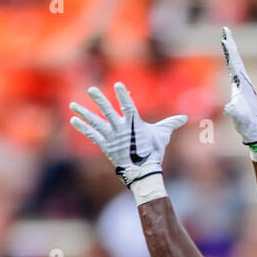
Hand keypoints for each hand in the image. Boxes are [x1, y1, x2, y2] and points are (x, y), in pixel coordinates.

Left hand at [69, 82, 185, 192]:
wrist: (143, 172)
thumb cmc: (153, 152)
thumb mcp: (162, 135)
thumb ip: (171, 123)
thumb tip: (183, 118)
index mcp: (135, 124)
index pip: (129, 106)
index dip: (124, 95)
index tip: (118, 85)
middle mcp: (121, 129)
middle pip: (108, 111)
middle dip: (99, 100)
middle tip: (91, 89)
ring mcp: (112, 138)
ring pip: (96, 122)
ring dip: (84, 112)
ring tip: (73, 104)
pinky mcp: (106, 146)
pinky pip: (92, 135)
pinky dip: (83, 128)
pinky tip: (74, 120)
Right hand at [221, 27, 256, 157]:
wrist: (255, 128)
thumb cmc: (246, 123)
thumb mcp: (239, 117)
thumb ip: (234, 112)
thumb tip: (229, 107)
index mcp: (241, 83)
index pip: (234, 63)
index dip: (229, 51)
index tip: (225, 38)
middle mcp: (243, 80)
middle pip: (236, 58)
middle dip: (230, 43)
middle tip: (225, 29)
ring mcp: (242, 83)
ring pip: (236, 62)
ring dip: (231, 50)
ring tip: (226, 38)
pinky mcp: (240, 88)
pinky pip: (234, 70)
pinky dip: (231, 60)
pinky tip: (230, 57)